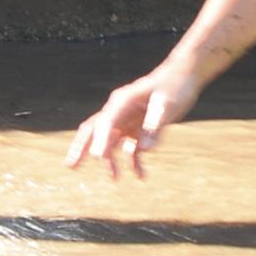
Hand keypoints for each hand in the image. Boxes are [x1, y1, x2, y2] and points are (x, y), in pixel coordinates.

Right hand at [66, 61, 200, 177]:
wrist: (185, 76)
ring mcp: (128, 121)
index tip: (96, 157)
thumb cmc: (175, 85)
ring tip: (114, 179)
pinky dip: (134, 162)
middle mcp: (120, 111)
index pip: (105, 122)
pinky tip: (142, 176)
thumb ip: (155, 125)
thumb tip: (144, 149)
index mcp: (122, 101)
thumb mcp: (168, 104)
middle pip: (94, 130)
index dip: (100, 140)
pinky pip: (130, 149)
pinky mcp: (138, 129)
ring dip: (110, 161)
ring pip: (110, 143)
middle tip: (70, 166)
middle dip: (82, 148)